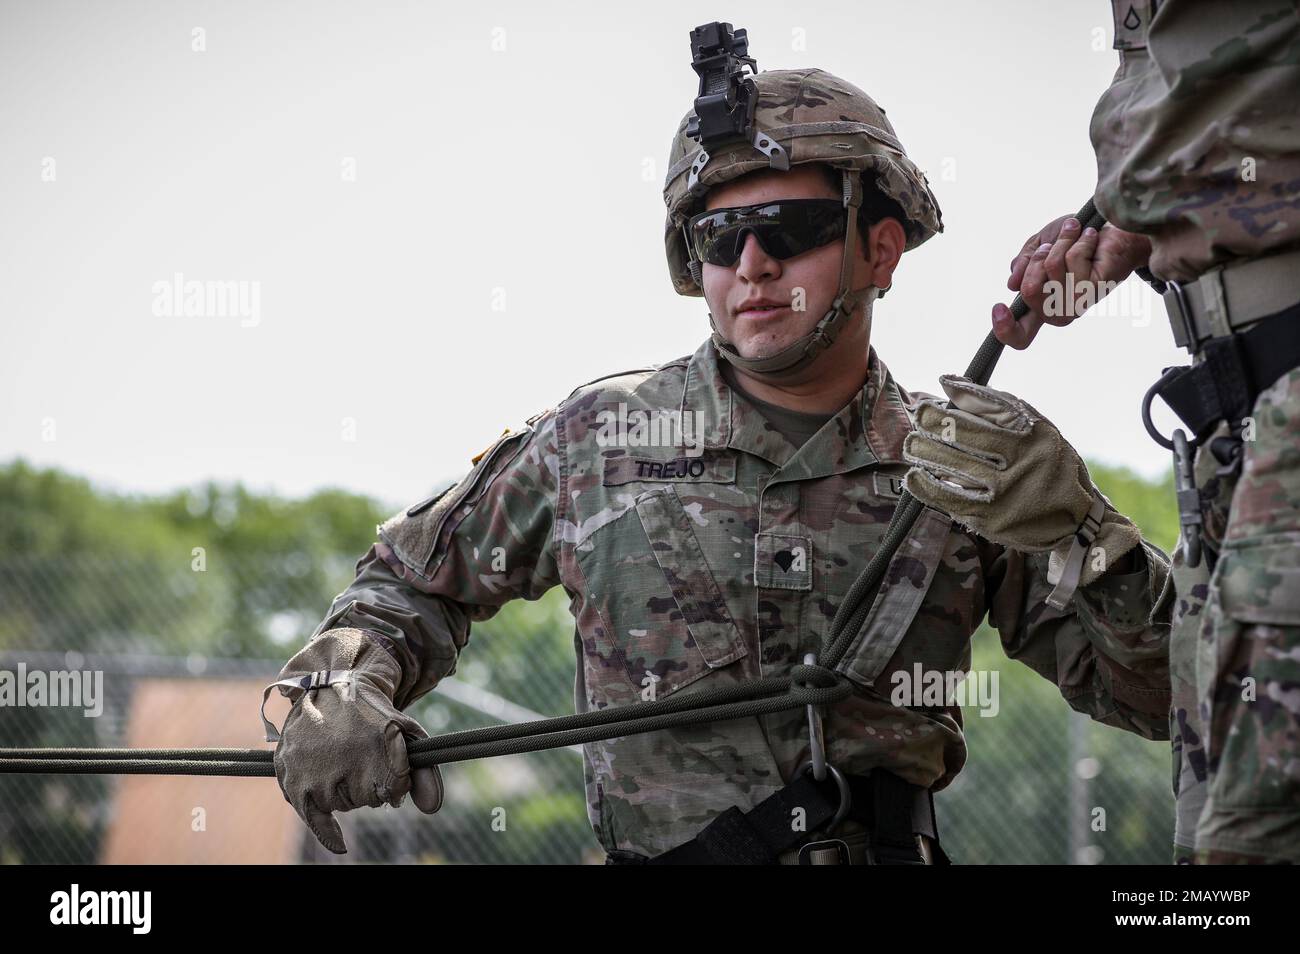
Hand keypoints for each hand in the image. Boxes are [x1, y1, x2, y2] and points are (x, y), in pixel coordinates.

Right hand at [271, 629, 442, 853]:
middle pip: (368, 800)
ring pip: (343, 805)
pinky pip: (314, 818)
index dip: (397, 783)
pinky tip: (341, 845)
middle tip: (362, 760)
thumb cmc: (374, 716)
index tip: (391, 769)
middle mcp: (344, 760)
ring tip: (343, 762)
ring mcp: (317, 771)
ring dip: (347, 793)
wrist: (331, 690)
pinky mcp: (294, 779)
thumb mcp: (406, 733)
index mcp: (374, 744)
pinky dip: (328, 833)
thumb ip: (423, 770)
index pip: (395, 789)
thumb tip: (433, 809)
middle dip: (371, 786)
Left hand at [902, 375, 1140, 598]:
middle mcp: (1020, 465)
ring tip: (912, 443)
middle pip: (965, 437)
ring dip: (925, 451)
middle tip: (918, 414)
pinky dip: (926, 486)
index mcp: (1035, 439)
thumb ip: (1003, 407)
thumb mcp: (1042, 432)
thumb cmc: (1052, 467)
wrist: (1076, 522)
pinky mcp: (988, 519)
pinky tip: (914, 475)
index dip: (962, 395)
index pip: (991, 408)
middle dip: (934, 422)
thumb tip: (952, 384)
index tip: (942, 386)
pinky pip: (949, 499)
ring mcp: (1003, 494)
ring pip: (953, 466)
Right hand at [993, 214, 1150, 349]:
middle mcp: (1059, 312)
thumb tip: (1012, 285)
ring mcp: (1077, 303)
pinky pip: (1071, 259)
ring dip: (1060, 242)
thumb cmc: (1077, 237)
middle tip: (1050, 246)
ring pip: (1050, 269)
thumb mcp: (1039, 244)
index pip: (1021, 335)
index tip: (999, 307)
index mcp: (1042, 306)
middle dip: (1036, 258)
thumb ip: (1022, 263)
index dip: (1005, 330)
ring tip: (1074, 236)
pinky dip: (1078, 240)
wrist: (1116, 227)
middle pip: (1029, 292)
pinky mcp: (1094, 289)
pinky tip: (1091, 238)